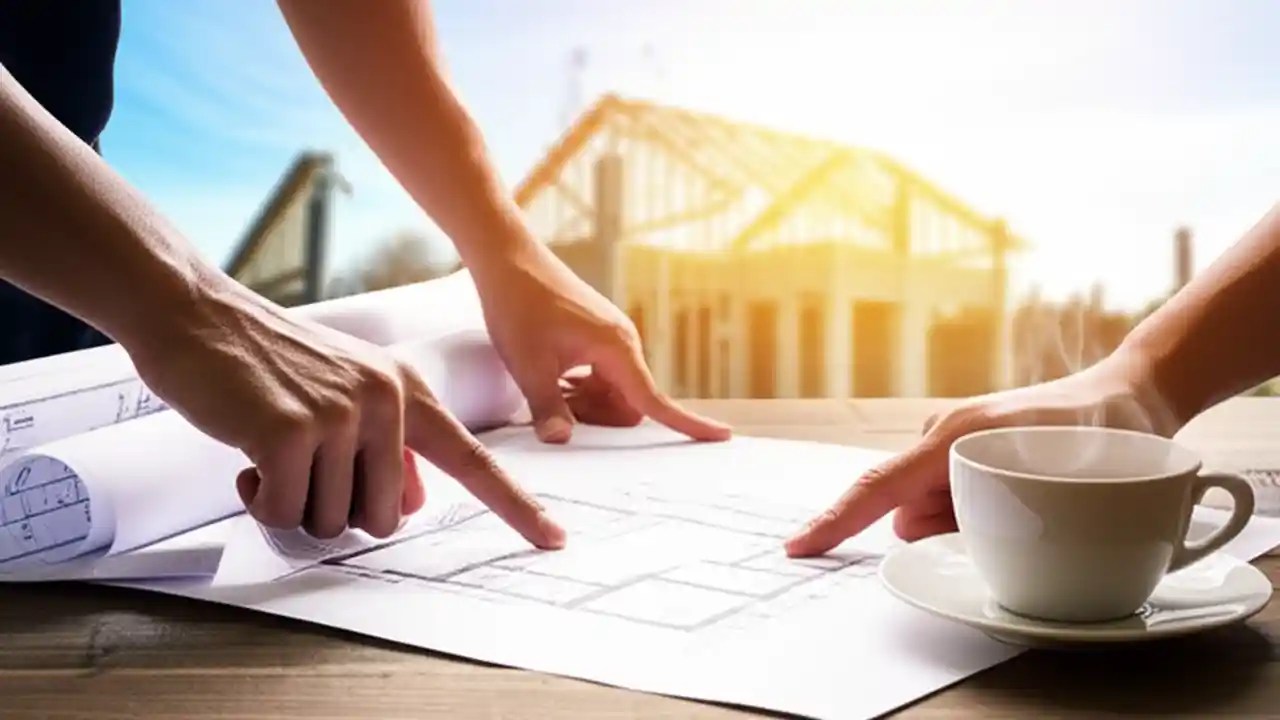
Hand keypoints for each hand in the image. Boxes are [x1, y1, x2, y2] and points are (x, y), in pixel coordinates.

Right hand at [126, 277, 563, 547]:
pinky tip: (248, 457)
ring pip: (330, 522)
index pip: (473, 461)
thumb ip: (388, 446)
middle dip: (336, 510)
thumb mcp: (349, 391)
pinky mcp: (291, 432)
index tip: (555, 538)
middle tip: (304, 467)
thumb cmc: (272, 364)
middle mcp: (386, 401)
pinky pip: (285, 513)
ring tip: (273, 449)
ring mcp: (342, 415)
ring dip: (294, 503)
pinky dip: (261, 500)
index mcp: (408, 392)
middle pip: (382, 519)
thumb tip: (409, 507)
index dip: (515, 505)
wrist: (200, 316)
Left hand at [471, 239, 730, 443]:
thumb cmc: (518, 306)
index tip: (722, 438)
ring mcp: (610, 339)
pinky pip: (599, 376)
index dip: (688, 423)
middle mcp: (622, 343)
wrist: (508, 259)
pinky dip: (577, 386)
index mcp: (616, 349)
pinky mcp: (596, 336)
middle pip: (629, 404)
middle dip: (598, 415)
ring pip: (611, 392)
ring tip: (544, 382)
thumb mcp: (527, 365)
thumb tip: (562, 442)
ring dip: (583, 401)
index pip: (655, 400)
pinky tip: (546, 374)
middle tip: (553, 399)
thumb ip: (547, 408)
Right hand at [784, 351, 1176, 555]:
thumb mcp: (1041, 473)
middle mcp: (942, 438)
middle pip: (910, 508)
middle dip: (943, 528)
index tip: (797, 548)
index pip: (878, 488)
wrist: (1133, 395)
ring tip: (1032, 496)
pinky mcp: (970, 455)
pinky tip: (1025, 496)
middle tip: (1015, 512)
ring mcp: (955, 445)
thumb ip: (972, 502)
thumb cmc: (1096, 428)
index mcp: (950, 438)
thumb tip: (910, 526)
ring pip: (935, 510)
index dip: (835, 521)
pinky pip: (954, 500)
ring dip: (966, 521)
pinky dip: (974, 511)